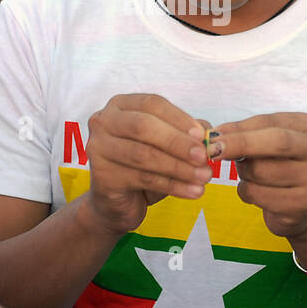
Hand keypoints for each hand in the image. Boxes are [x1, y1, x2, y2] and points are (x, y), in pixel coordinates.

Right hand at [84, 94, 212, 235]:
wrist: (118, 203)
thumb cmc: (144, 168)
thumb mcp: (167, 146)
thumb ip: (186, 134)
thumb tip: (209, 133)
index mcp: (120, 105)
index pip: (152, 103)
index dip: (179, 118)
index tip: (202, 135)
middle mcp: (103, 122)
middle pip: (143, 126)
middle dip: (178, 142)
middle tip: (203, 157)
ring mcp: (98, 148)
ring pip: (144, 155)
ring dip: (179, 167)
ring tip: (204, 177)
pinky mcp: (102, 176)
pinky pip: (143, 178)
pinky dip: (173, 186)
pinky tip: (192, 191)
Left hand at [209, 113, 306, 240]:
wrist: (305, 208)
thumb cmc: (282, 167)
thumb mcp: (270, 144)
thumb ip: (248, 134)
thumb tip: (214, 134)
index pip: (271, 122)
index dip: (240, 127)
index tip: (212, 133)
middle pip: (277, 142)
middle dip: (240, 143)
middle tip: (212, 148)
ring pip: (261, 171)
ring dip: (243, 172)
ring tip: (250, 174)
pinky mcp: (301, 206)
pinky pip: (258, 194)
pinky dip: (246, 192)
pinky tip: (256, 192)